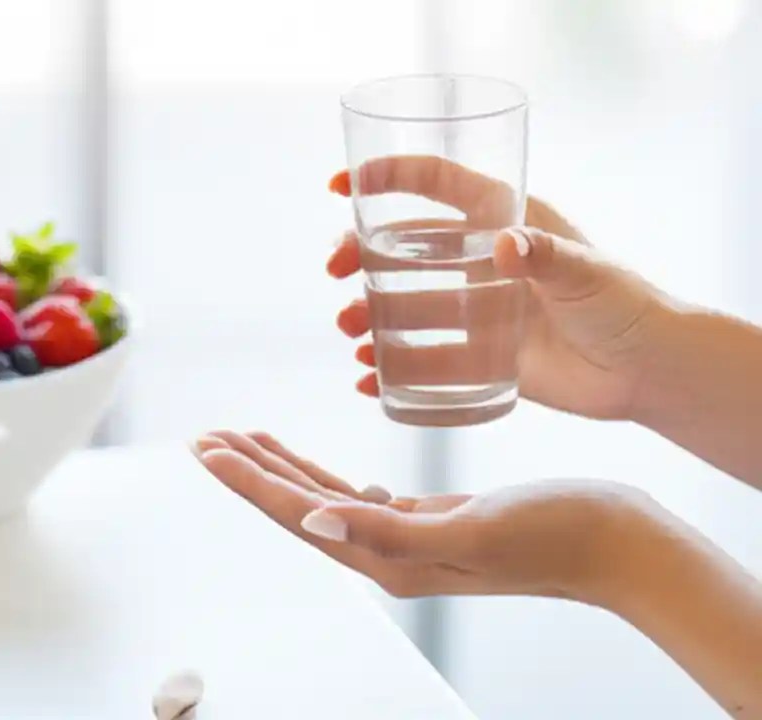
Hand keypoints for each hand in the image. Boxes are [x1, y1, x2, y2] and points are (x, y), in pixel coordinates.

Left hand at [191, 429, 656, 604]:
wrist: (621, 546)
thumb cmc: (557, 535)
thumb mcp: (471, 529)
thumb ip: (389, 530)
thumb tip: (312, 522)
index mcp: (387, 557)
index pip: (296, 513)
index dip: (246, 480)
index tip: (205, 450)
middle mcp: (387, 553)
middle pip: (297, 506)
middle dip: (249, 470)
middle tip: (205, 437)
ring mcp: (408, 540)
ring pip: (324, 499)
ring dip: (282, 468)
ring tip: (243, 439)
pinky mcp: (431, 523)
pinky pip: (361, 499)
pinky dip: (328, 479)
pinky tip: (314, 473)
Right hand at [328, 156, 669, 419]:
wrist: (646, 371)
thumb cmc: (626, 305)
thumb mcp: (586, 273)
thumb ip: (545, 257)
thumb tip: (503, 245)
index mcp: (504, 221)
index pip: (438, 184)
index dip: (389, 177)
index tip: (342, 184)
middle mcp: (480, 261)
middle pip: (404, 248)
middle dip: (359, 253)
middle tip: (333, 269)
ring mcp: (475, 310)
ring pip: (404, 306)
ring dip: (368, 314)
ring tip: (350, 331)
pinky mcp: (477, 357)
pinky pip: (423, 361)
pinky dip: (390, 370)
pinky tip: (367, 378)